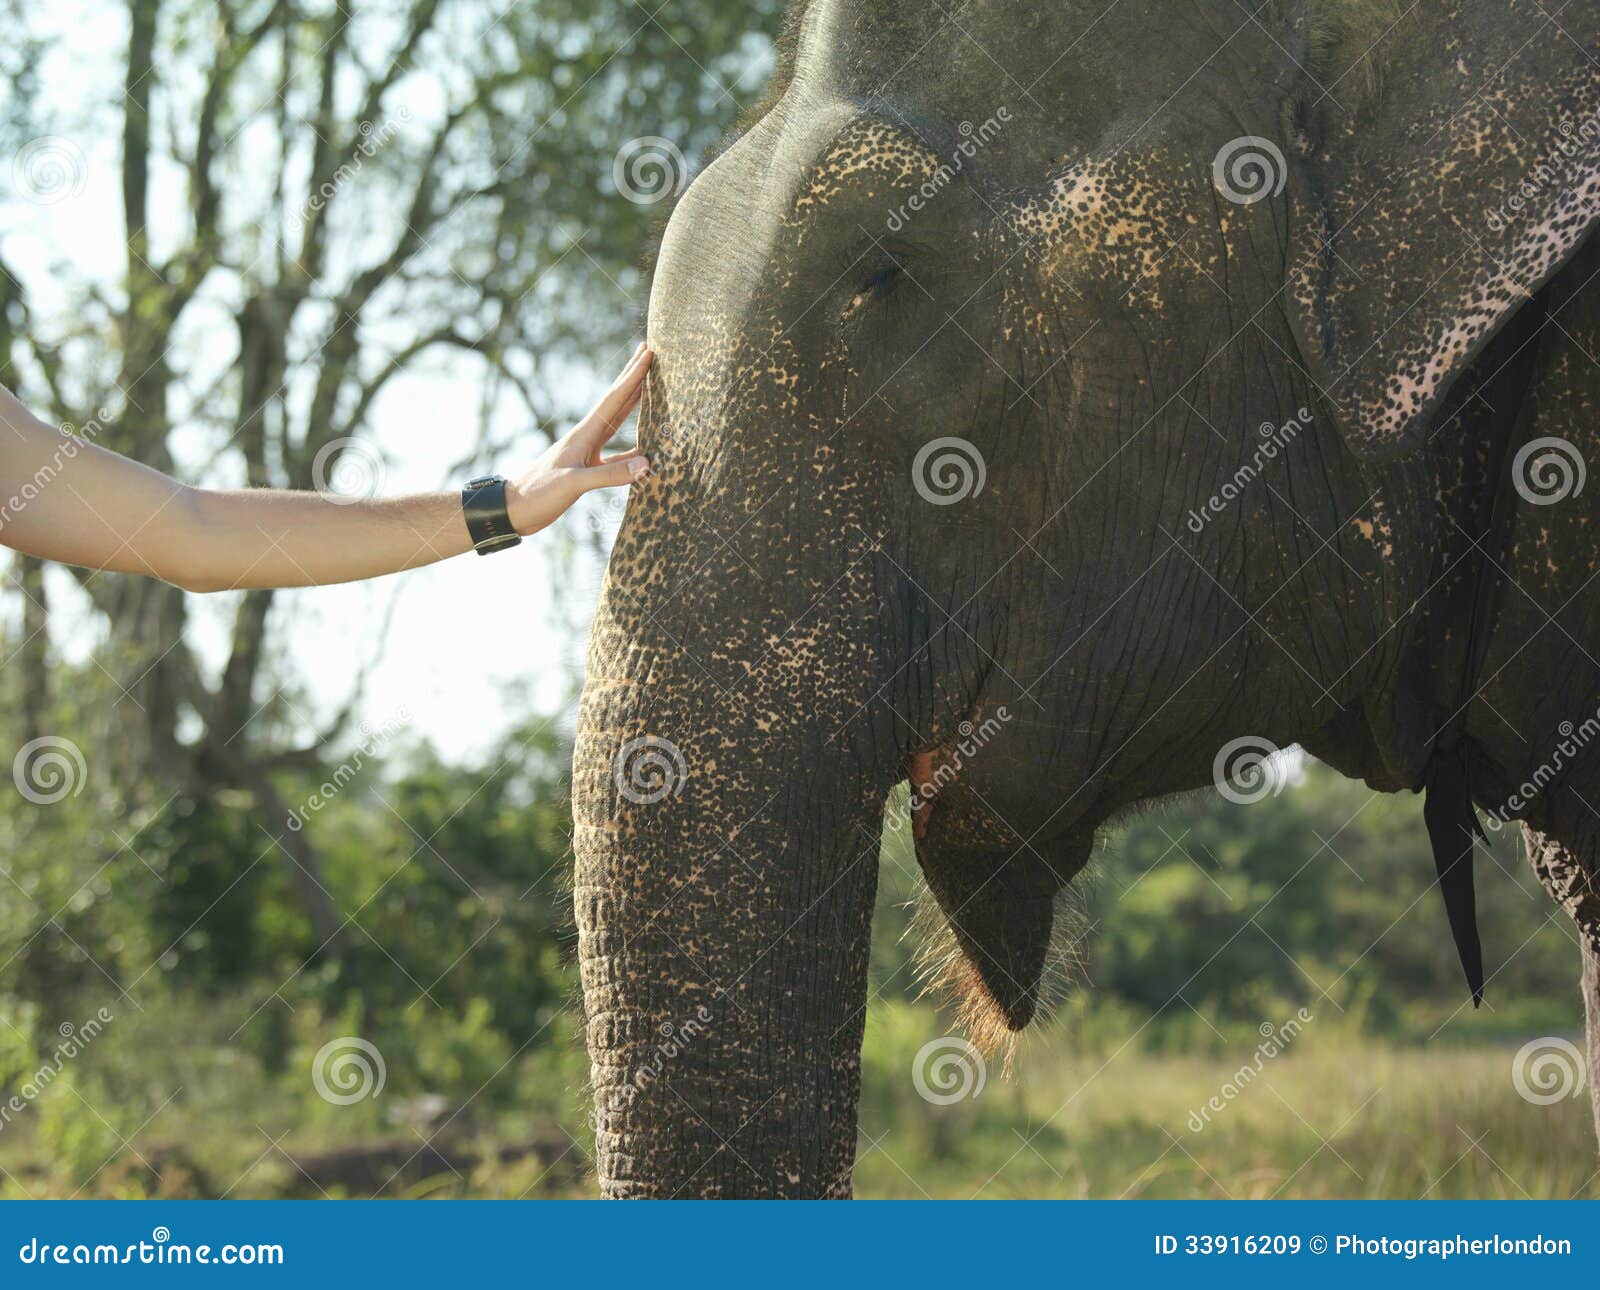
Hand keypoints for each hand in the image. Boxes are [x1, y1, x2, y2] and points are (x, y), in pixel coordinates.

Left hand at [506, 344, 653, 535]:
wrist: (514, 509)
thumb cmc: (539, 493)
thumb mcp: (574, 483)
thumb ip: (610, 475)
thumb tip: (647, 463)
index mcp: (584, 434)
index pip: (614, 399)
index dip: (633, 376)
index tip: (648, 352)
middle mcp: (587, 437)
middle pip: (616, 401)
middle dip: (632, 377)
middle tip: (647, 351)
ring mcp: (587, 453)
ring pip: (617, 422)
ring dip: (633, 404)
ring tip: (648, 386)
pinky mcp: (587, 470)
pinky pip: (617, 454)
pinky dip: (633, 450)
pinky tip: (645, 451)